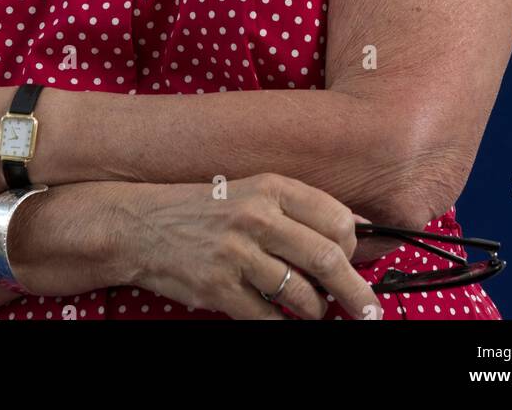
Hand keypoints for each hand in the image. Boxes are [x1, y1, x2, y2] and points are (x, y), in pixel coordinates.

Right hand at [125, 173, 384, 320]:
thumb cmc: (206, 210)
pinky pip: (270, 318)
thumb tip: (358, 233)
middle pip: (329, 259)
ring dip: (316, 311)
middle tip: (368, 310)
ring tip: (312, 309)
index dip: (356, 246)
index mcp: (272, 188)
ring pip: (303, 296)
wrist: (142, 225)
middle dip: (357, 292)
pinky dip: (281, 324)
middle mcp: (258, 216)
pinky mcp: (219, 288)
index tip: (360, 262)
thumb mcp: (253, 194)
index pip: (337, 218)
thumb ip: (298, 211)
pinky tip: (279, 316)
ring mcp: (238, 253)